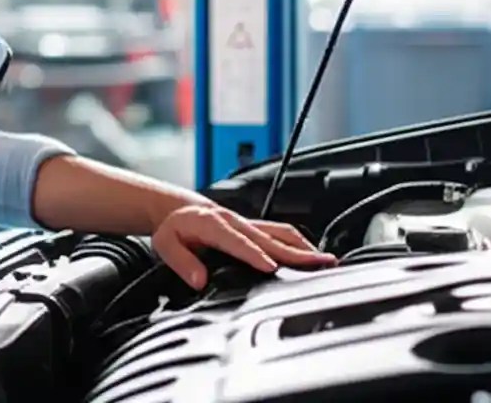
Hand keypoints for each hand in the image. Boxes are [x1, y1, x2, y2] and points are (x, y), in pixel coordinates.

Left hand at [151, 203, 336, 288]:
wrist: (177, 210)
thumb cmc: (174, 228)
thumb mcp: (165, 245)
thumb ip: (181, 262)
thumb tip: (198, 280)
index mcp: (213, 224)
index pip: (238, 242)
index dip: (254, 255)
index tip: (270, 267)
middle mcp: (235, 222)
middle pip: (270, 238)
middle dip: (295, 252)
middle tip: (320, 263)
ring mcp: (247, 223)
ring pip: (280, 233)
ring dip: (303, 247)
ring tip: (325, 261)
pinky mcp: (254, 227)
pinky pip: (280, 233)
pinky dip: (298, 244)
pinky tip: (311, 255)